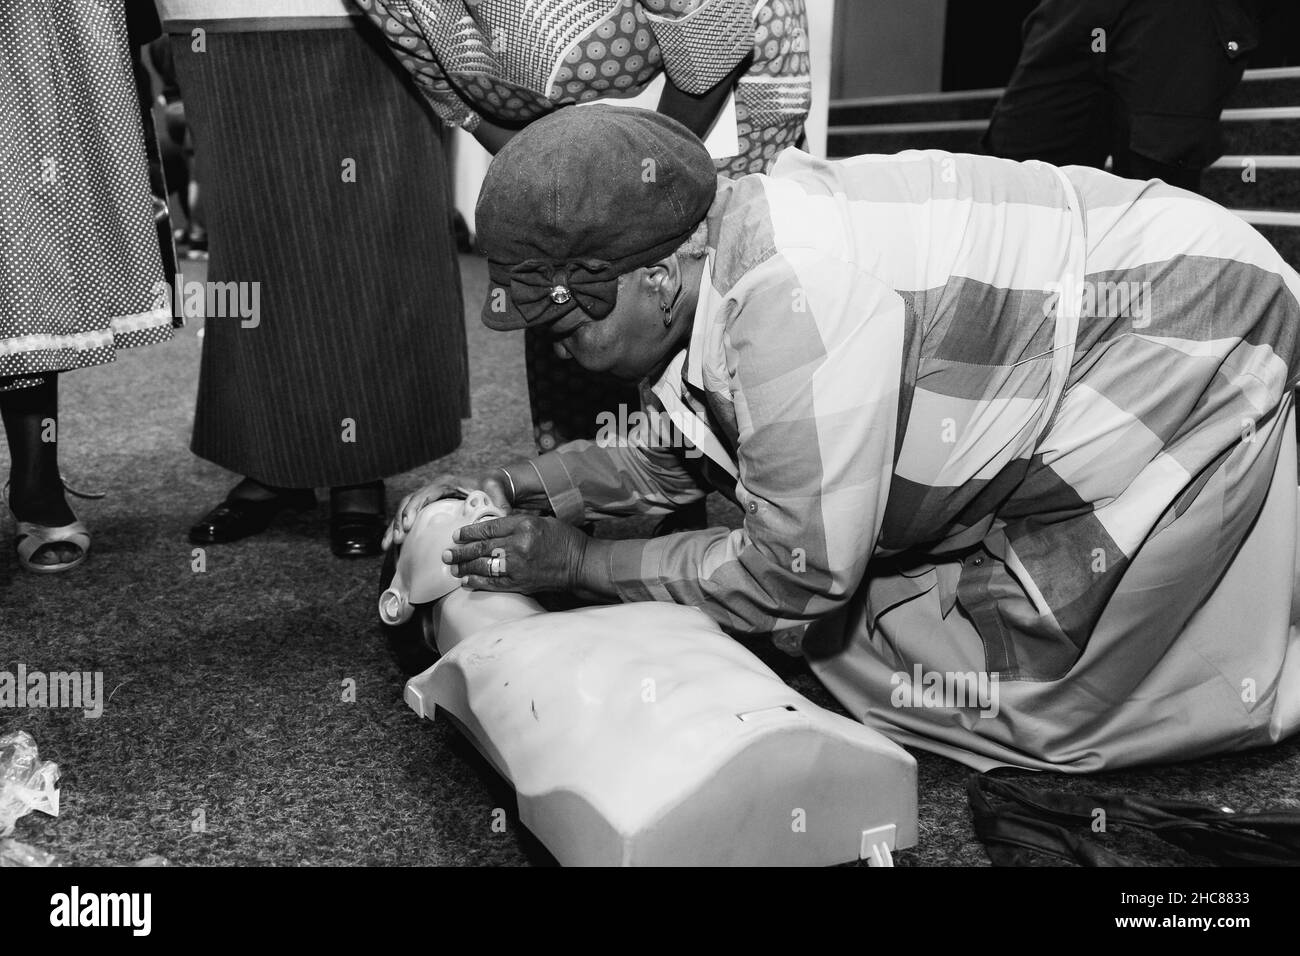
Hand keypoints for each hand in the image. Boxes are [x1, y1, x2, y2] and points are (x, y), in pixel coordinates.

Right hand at [382, 470, 511, 550]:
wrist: (493, 485)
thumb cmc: (493, 488)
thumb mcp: (496, 494)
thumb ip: (499, 504)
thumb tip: (502, 516)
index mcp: (445, 484)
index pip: (423, 494)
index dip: (413, 508)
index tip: (409, 525)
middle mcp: (433, 490)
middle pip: (408, 502)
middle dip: (399, 520)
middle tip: (396, 539)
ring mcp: (429, 500)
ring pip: (404, 511)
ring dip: (394, 526)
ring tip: (388, 545)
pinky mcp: (428, 510)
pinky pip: (409, 519)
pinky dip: (399, 530)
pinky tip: (391, 546)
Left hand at [443, 514, 588, 593]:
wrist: (581, 564)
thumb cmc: (564, 539)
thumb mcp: (541, 521)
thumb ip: (516, 523)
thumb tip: (490, 529)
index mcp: (524, 525)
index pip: (489, 527)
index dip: (470, 532)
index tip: (457, 535)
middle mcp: (519, 545)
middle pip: (482, 547)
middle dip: (460, 551)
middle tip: (446, 553)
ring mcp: (518, 566)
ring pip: (483, 565)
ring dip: (464, 566)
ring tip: (451, 567)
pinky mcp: (520, 582)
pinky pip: (493, 582)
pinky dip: (477, 581)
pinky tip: (466, 580)